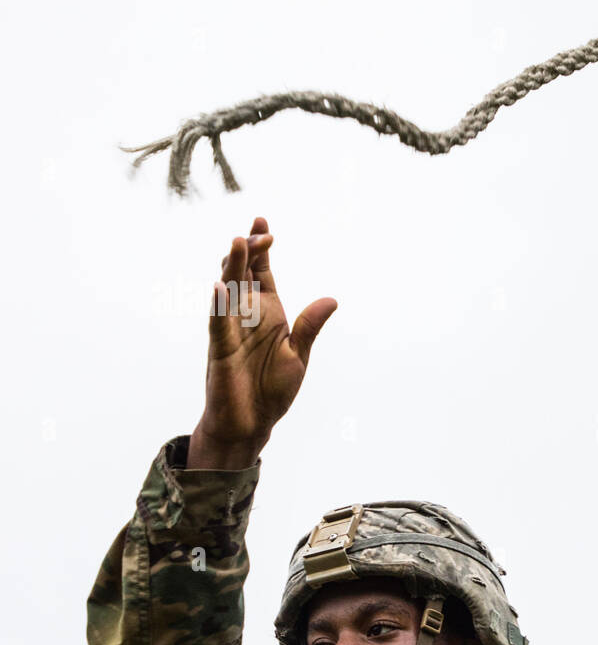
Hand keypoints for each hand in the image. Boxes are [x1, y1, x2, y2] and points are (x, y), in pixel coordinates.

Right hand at [188, 217, 335, 469]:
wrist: (251, 423)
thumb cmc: (271, 390)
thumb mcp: (298, 355)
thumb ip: (310, 326)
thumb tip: (331, 300)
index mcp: (268, 313)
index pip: (262, 271)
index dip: (261, 247)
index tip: (263, 222)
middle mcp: (247, 314)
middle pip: (243, 272)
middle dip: (250, 250)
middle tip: (260, 231)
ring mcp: (230, 329)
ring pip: (228, 290)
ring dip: (233, 267)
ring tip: (239, 242)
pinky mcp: (219, 347)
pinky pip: (217, 322)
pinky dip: (219, 304)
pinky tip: (221, 286)